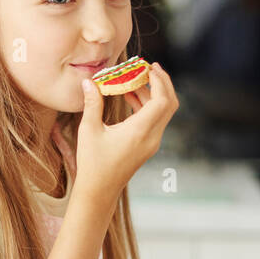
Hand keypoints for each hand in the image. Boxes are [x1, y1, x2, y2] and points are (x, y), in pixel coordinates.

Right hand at [71, 61, 177, 199]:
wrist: (99, 191)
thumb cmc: (92, 163)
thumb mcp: (89, 131)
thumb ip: (92, 103)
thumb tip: (89, 82)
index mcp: (140, 131)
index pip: (162, 100)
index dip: (159, 80)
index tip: (148, 66)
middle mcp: (152, 137)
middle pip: (170, 104)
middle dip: (163, 83)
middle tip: (150, 68)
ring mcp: (152, 143)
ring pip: (163, 112)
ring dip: (153, 94)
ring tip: (135, 80)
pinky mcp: (147, 146)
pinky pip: (155, 120)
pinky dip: (147, 106)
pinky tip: (130, 98)